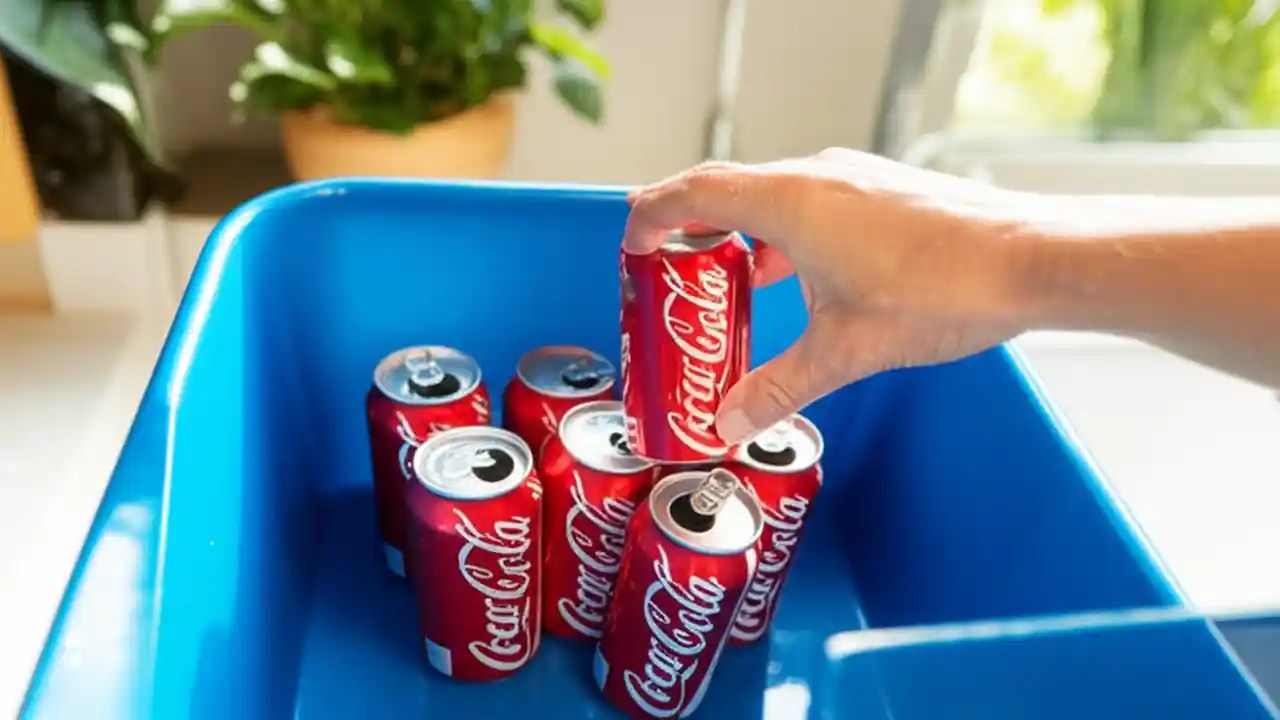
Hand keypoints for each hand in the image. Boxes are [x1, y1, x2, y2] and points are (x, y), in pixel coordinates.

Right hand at [623, 148, 1039, 443]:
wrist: (1034, 258)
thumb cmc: (944, 289)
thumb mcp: (846, 349)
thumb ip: (778, 388)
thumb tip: (730, 424)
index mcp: (790, 202)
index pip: (693, 192)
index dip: (651, 216)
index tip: (631, 246)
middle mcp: (816, 177)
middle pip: (726, 190)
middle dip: (690, 233)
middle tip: (669, 277)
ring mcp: (852, 178)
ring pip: (770, 196)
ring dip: (739, 235)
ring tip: (727, 287)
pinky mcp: (881, 191)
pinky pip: (808, 202)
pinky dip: (782, 235)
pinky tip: (796, 281)